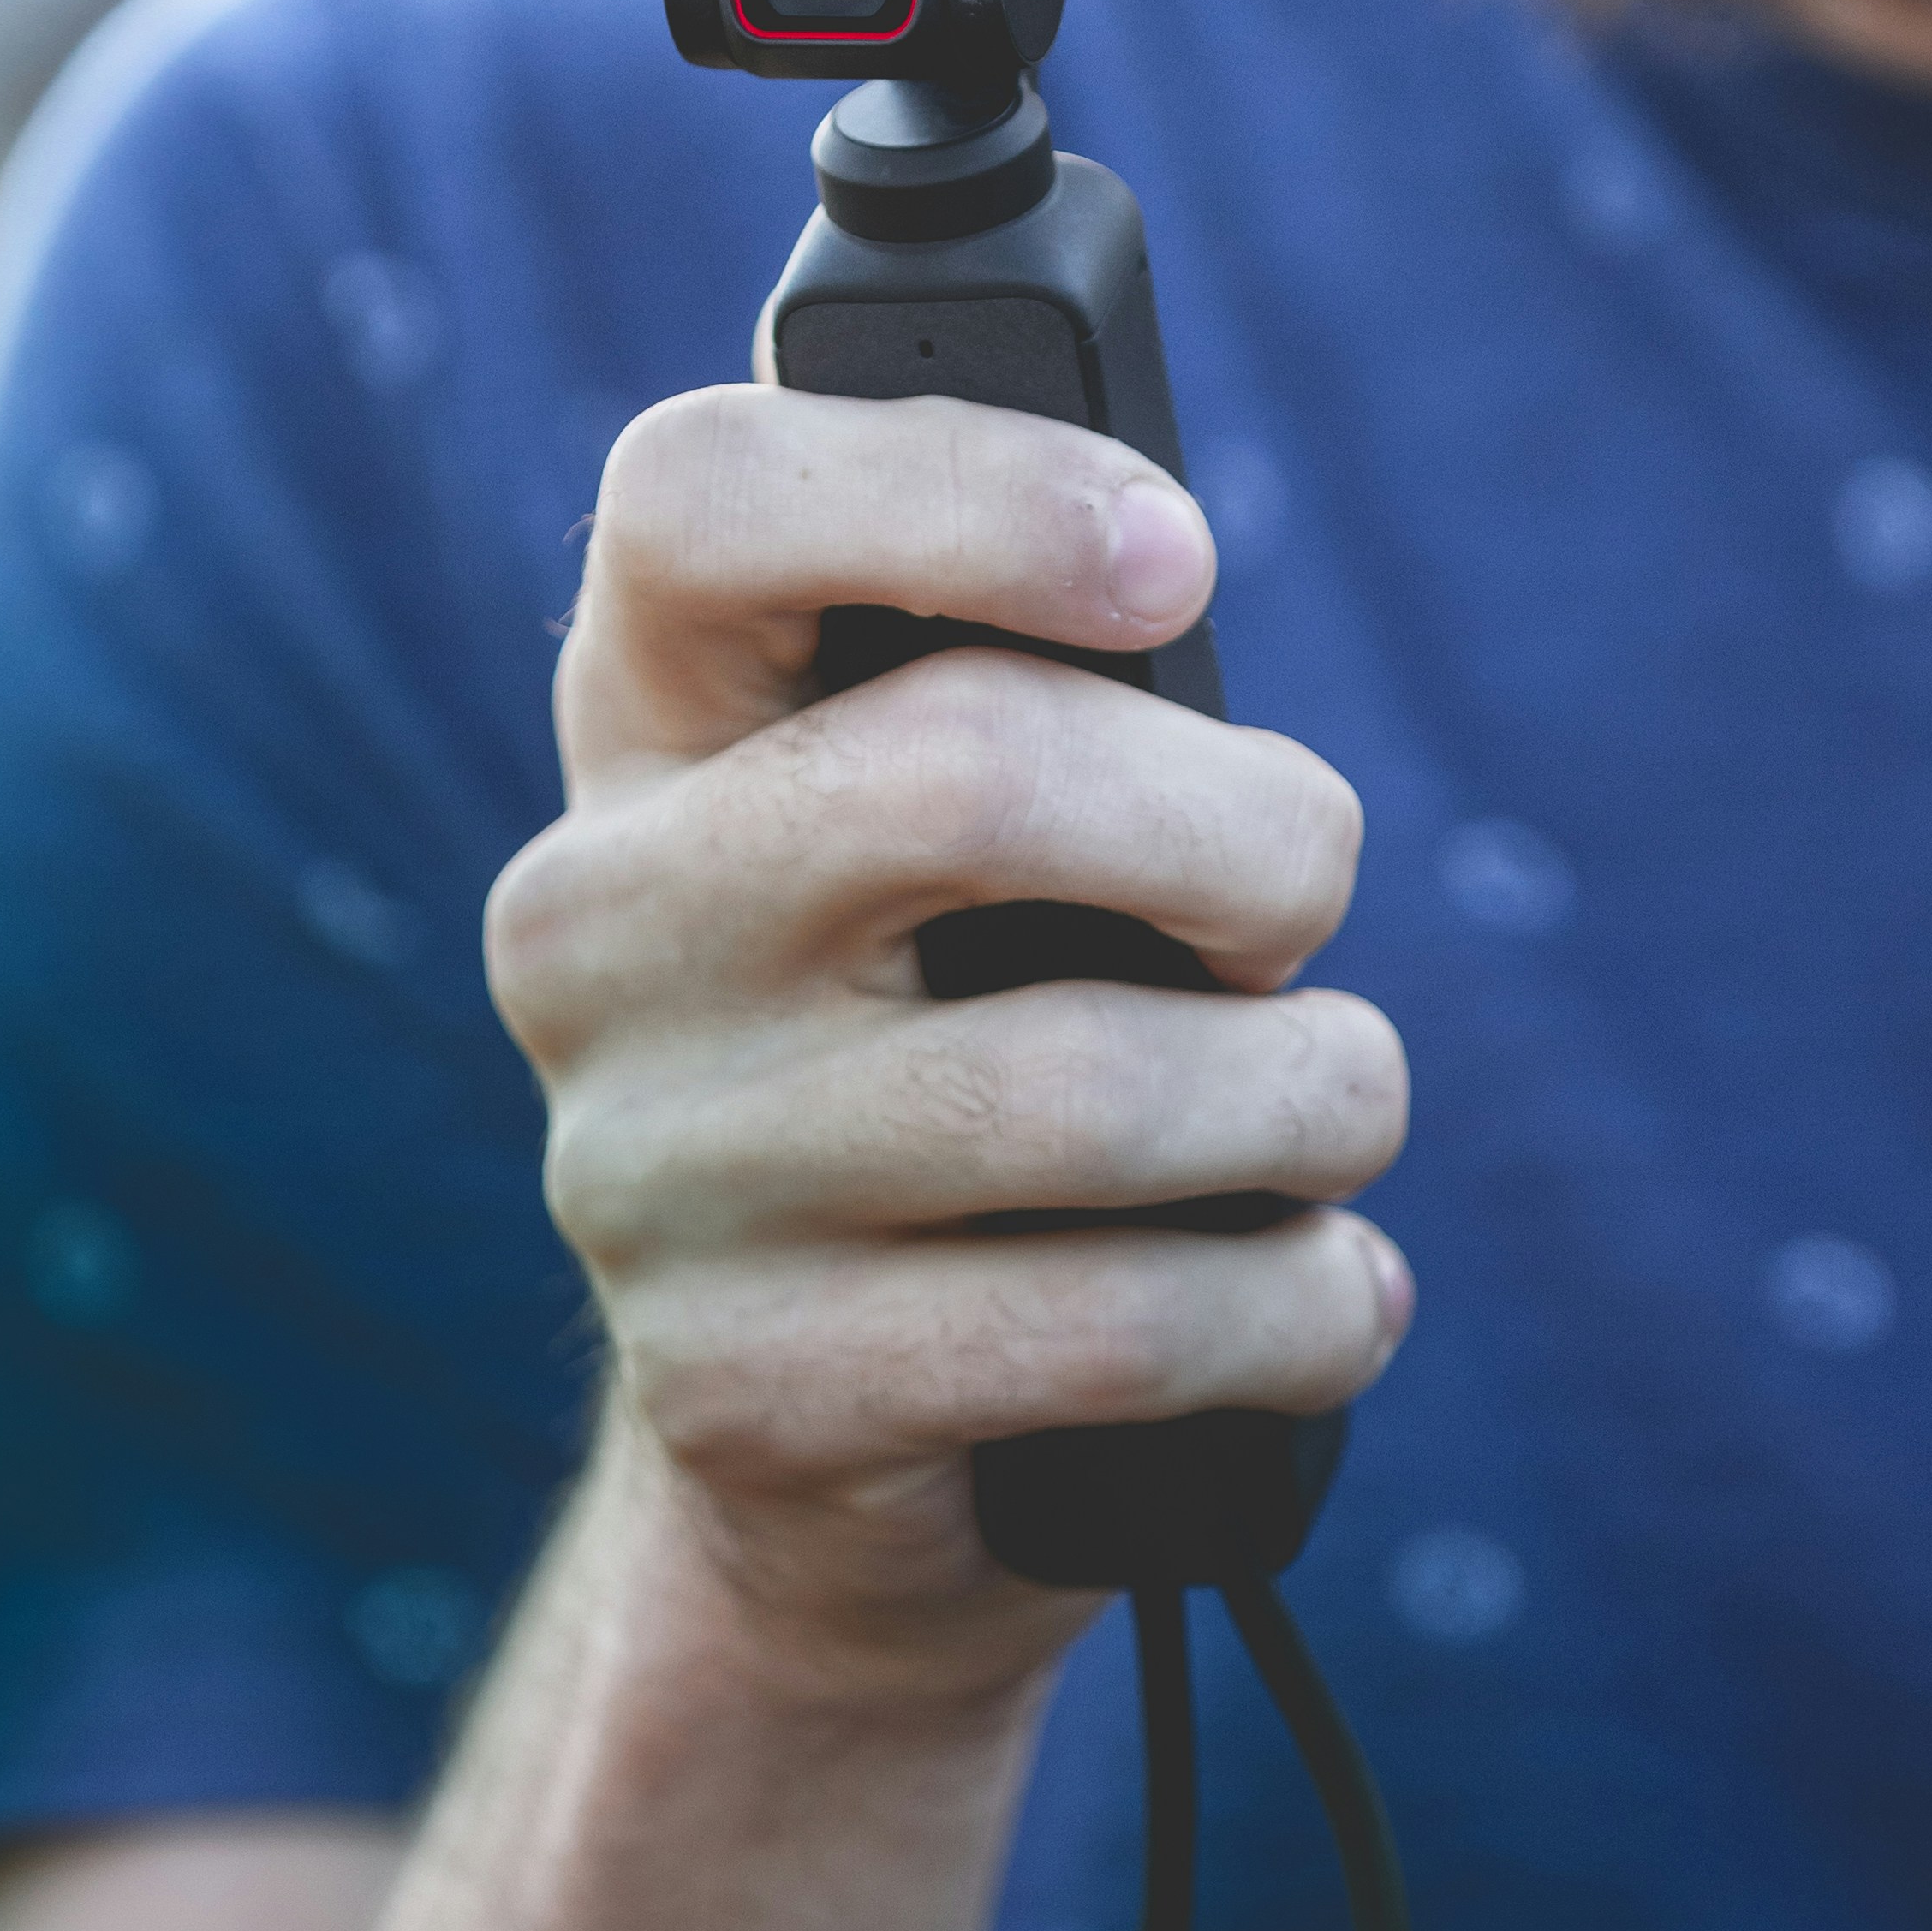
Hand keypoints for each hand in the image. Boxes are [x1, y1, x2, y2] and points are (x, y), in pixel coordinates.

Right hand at [484, 387, 1411, 1708]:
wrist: (824, 1442)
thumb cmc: (970, 1033)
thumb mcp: (955, 830)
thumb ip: (1031, 687)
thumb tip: (1174, 591)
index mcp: (644, 722)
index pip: (696, 499)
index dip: (965, 488)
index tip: (1178, 556)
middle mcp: (597, 923)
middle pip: (974, 768)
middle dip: (1252, 832)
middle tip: (1299, 894)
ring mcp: (649, 1169)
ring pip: (1089, 1082)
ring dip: (1316, 1096)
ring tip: (1334, 1111)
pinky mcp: (749, 1391)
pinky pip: (1118, 1325)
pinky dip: (1300, 1301)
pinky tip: (1325, 1287)